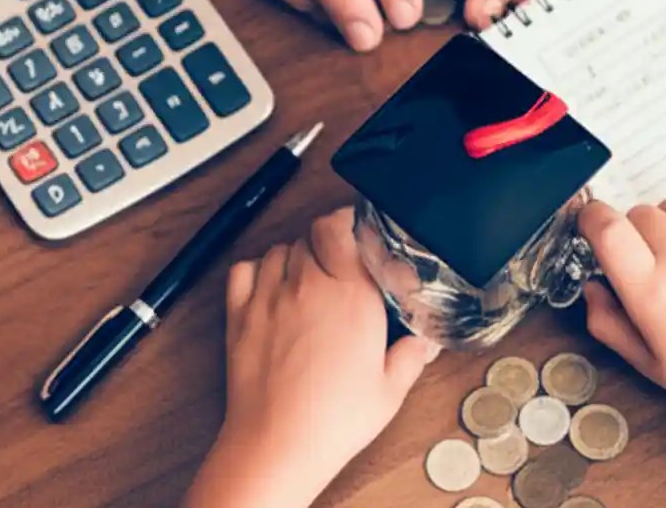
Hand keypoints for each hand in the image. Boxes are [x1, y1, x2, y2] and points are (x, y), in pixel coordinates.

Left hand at [185, 208, 439, 507]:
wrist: (278, 444)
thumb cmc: (332, 419)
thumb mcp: (389, 390)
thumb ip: (411, 356)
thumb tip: (424, 342)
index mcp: (352, 296)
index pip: (343, 228)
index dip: (351, 222)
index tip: (361, 233)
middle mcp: (309, 287)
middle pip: (312, 234)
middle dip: (329, 243)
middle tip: (341, 265)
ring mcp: (270, 298)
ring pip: (281, 248)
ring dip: (296, 256)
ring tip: (309, 279)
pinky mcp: (240, 315)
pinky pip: (244, 269)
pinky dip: (257, 269)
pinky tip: (272, 287)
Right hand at [577, 189, 665, 425]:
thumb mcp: (651, 365)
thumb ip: (609, 324)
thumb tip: (592, 288)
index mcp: (653, 294)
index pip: (605, 227)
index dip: (590, 220)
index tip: (591, 227)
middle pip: (635, 214)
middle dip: (629, 234)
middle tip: (645, 264)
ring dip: (663, 223)